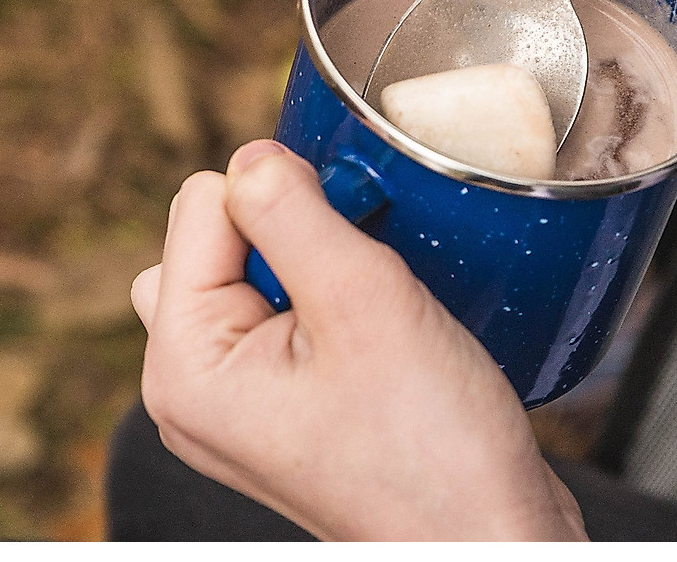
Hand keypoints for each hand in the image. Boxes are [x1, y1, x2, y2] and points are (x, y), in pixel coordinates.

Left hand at [132, 140, 586, 541]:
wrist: (488, 535)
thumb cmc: (430, 448)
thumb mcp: (360, 305)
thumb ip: (292, 214)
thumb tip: (252, 153)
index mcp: (187, 364)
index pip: (201, 206)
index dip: (281, 193)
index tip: (351, 227)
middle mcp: (197, 384)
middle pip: (212, 234)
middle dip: (285, 222)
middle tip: (356, 265)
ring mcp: (240, 398)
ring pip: (248, 266)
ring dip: (308, 253)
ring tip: (369, 294)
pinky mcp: (284, 400)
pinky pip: (281, 307)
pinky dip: (326, 287)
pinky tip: (380, 316)